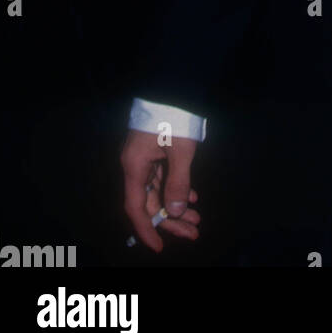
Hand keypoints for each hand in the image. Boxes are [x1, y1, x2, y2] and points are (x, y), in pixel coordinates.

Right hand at [121, 128, 200, 252]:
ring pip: (159, 190)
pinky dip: (177, 189)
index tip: (159, 247)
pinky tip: (192, 198)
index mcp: (134, 167)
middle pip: (150, 201)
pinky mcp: (155, 150)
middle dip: (171, 220)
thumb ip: (178, 182)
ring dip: (177, 205)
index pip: (135, 207)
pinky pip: (163, 177)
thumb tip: (174, 212)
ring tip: (197, 219)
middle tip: (194, 232)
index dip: (146, 229)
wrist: (174, 85)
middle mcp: (135, 165)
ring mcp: (145, 158)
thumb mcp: (180, 151)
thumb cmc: (175, 117)